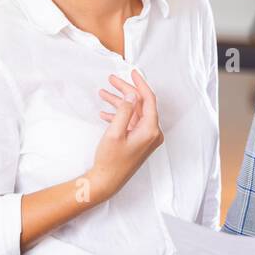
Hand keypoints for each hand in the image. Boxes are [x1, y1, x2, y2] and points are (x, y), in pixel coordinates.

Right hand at [90, 70, 162, 201]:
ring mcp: (146, 138)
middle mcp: (152, 133)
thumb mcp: (114, 132)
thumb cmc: (110, 161)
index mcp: (150, 130)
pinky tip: (105, 113)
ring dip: (119, 103)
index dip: (139, 84)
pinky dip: (119, 115)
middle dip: (125, 91)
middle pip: (140, 104)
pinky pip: (130, 123)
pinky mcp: (138, 142)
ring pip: (133, 113)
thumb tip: (132, 95)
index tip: (131, 72)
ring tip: (103, 93)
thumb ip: (124, 111)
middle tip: (111, 80)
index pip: (148, 100)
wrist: (106, 182)